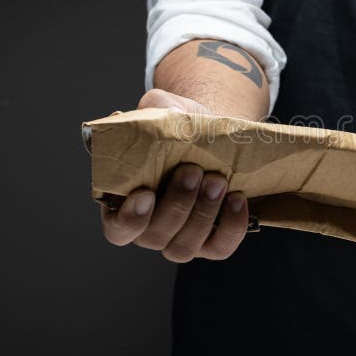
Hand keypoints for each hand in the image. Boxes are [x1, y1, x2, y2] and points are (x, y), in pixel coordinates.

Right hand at [100, 88, 248, 261]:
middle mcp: (150, 228)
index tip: (145, 193)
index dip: (128, 219)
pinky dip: (231, 227)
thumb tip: (159, 115)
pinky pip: (220, 248)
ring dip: (201, 215)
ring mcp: (181, 239)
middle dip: (175, 206)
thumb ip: (153, 110)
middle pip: (153, 236)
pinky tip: (238, 199)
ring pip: (184, 247)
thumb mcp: (164, 108)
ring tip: (217, 180)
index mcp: (126, 203)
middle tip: (193, 171)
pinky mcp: (212, 242)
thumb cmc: (181, 128)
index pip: (116, 228)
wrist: (216, 135)